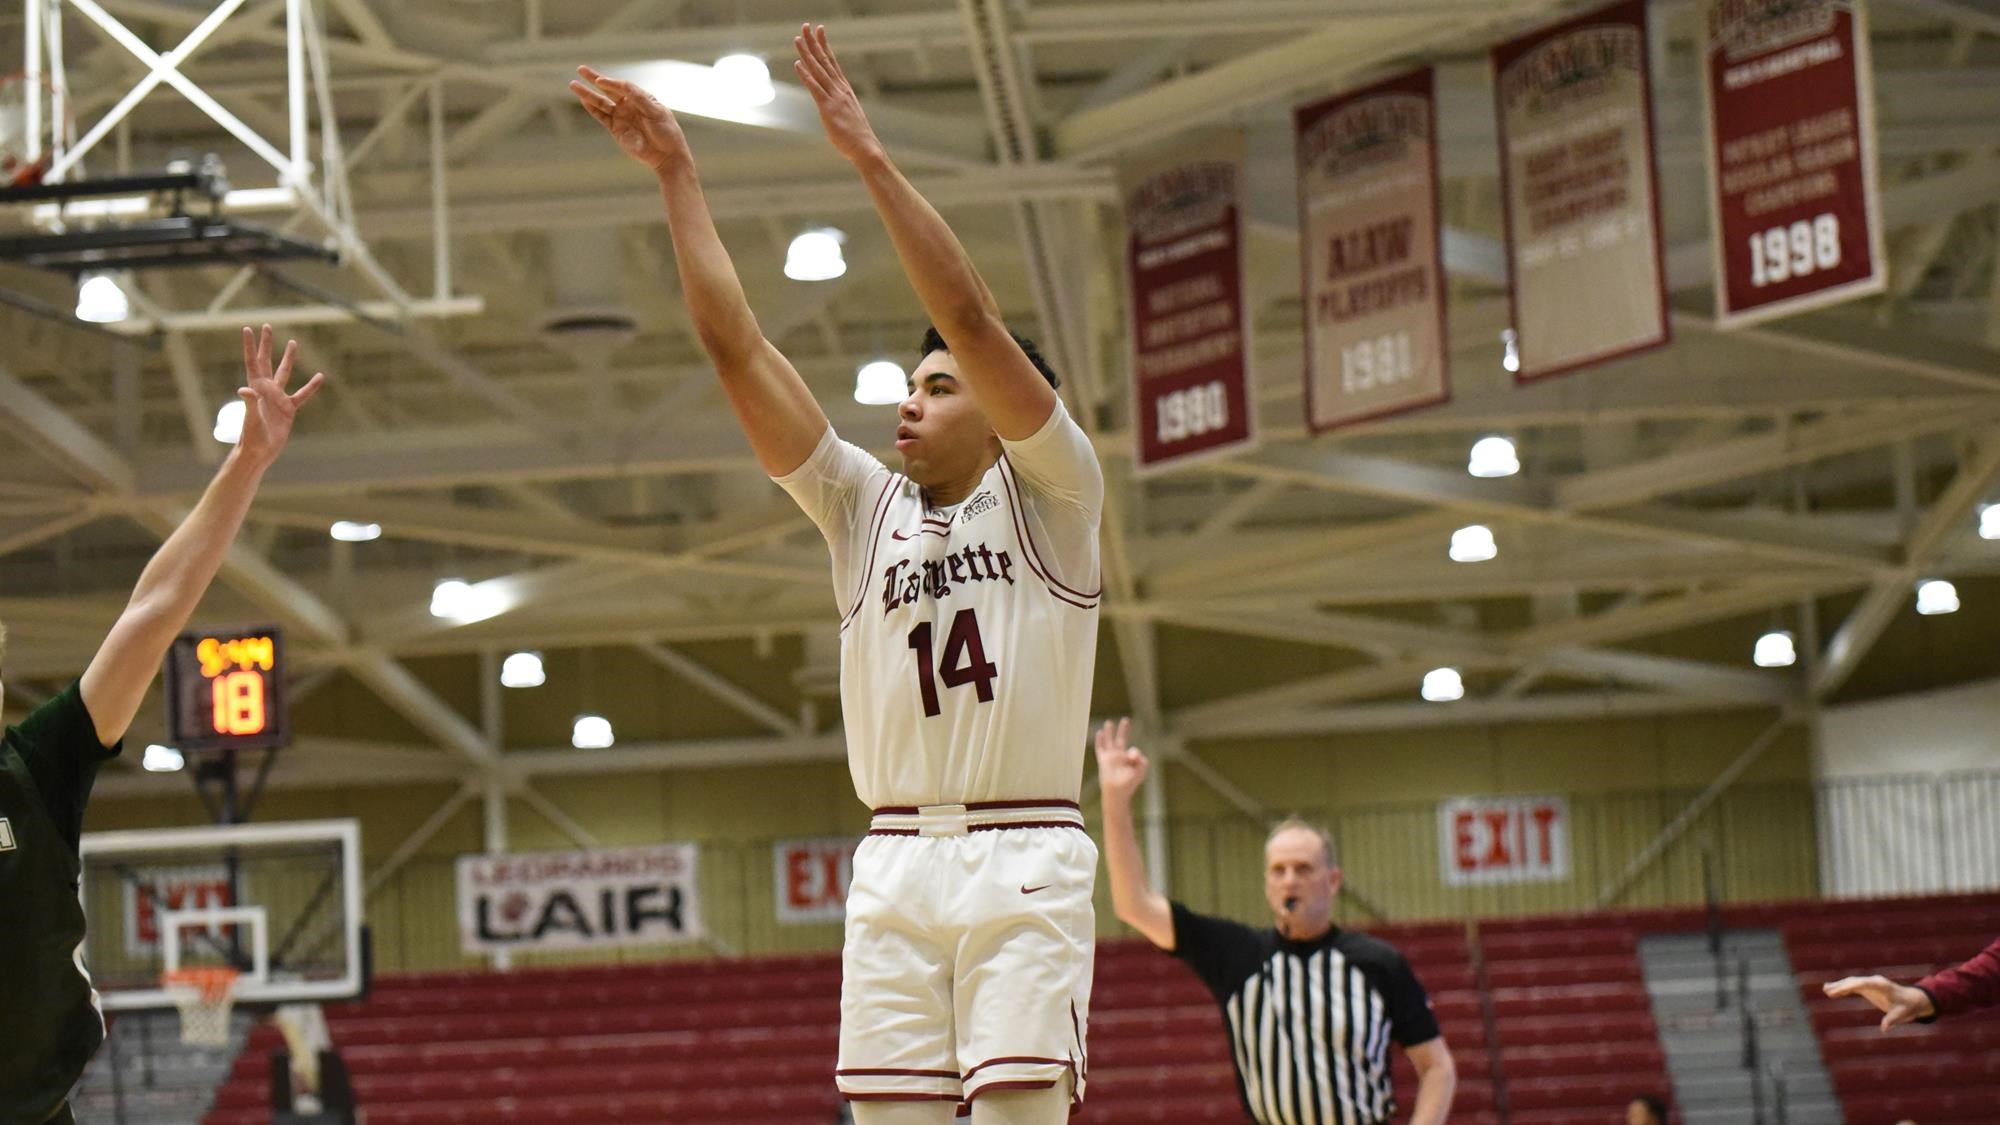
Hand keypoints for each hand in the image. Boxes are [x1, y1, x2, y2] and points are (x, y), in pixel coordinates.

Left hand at [233, 324, 323, 470]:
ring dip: (288, 358)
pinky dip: (311, 386)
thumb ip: (249, 403)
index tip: (248, 329)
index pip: (253, 362)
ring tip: (293, 343)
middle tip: (268, 326)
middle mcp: (266, 389)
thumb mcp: (251, 418)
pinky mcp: (288, 409)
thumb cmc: (251, 436)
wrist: (259, 452)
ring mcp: (278, 398)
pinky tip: (319, 377)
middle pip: (266, 361)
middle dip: (266, 344)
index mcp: (255, 388)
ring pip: (284, 373)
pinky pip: (302, 395)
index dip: (250, 346)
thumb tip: (244, 390)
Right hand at [571, 65, 687, 171]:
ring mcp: (621, 117)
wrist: (667, 155)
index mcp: (641, 98)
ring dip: (587, 94)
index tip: (600, 80)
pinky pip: (602, 117)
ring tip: (573, 84)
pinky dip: (592, 109)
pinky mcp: (616, 130)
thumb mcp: (656, 112)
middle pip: (608, 89)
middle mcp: (629, 105)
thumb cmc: (667, 132)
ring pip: (601, 102)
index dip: (611, 82)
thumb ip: (639, 98)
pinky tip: (583, 100)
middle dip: (594, 79)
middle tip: (580, 69)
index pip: (623, 86)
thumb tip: (621, 84)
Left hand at [793, 23, 884, 164]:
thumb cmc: (858, 137)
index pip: (833, 62)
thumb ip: (841, 107)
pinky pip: (815, 88)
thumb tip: (835, 108)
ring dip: (807, 54)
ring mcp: (834, 98)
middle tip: (806, 26)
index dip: (825, 45)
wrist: (866, 149)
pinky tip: (797, 64)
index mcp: (845, 90)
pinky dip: (806, 75)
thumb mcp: (849, 117)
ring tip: (797, 38)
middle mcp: (840, 90)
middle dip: (814, 42)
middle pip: (824, 61)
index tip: (819, 31)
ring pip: (818, 71)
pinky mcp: (828, 109)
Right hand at [1093, 718, 1149, 804]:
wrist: (1118, 791)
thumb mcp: (1141, 769)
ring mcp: (1111, 757)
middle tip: (1126, 720)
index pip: (1133, 750)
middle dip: (1124, 730)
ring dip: (1110, 732)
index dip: (1134, 753)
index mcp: (1129, 759)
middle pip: (1121, 739)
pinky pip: (1100, 748)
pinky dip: (1100, 741)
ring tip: (1109, 722)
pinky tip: (1100, 732)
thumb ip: (1141, 758)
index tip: (1133, 759)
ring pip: (1109, 741)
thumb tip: (1132, 751)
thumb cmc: (1130, 783)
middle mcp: (1120, 756)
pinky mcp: (1103, 760)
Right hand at [1823, 975, 1936, 1030]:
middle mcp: (1873, 981)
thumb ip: (1892, 1020)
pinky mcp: (1867, 987)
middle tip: (1827, 990)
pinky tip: (1831, 990)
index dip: (1850, 986)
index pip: (1863, 983)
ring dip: (1839, 985)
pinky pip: (1852, 986)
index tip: (1839, 990)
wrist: (1913, 999)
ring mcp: (1869, 983)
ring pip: (1851, 982)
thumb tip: (1884, 1029)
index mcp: (1881, 985)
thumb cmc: (1907, 1007)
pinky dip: (1842, 988)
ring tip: (1825, 989)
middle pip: (1854, 981)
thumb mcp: (1901, 1014)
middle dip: (1841, 985)